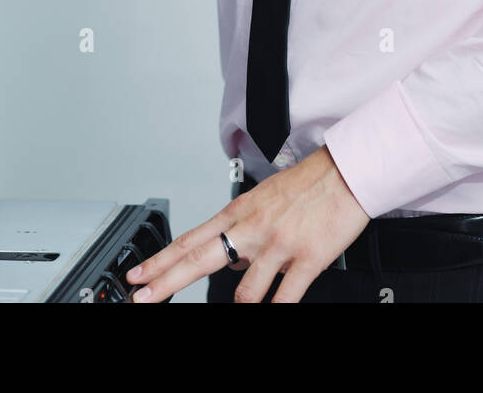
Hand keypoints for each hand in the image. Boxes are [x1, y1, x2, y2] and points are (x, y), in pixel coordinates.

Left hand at [125, 145, 370, 302]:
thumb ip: (241, 227)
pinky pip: (284, 298)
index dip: (159, 260)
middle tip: (141, 297)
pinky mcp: (305, 260)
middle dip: (165, 282)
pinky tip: (272, 309)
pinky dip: (274, 309)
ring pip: (244, 291)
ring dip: (242, 304)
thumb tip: (228, 257)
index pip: (189, 239)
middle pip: (197, 259)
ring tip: (247, 304)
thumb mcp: (263, 198)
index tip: (136, 275)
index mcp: (239, 213)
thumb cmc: (308, 184)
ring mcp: (277, 245)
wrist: (346, 174)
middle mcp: (251, 229)